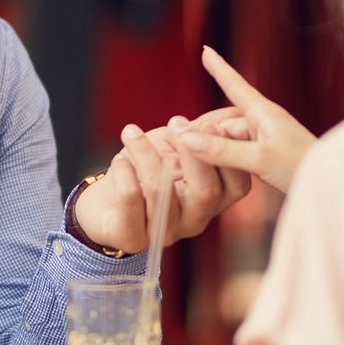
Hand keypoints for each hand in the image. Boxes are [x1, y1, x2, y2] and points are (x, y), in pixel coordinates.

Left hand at [71, 122, 252, 254]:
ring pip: (163, 193)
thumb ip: (203, 130)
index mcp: (213, 200)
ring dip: (147, 155)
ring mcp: (165, 233)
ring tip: (132, 132)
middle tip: (177, 122)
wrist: (105, 204)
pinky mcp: (132, 237)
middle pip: (207, 192)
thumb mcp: (176, 146)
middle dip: (192, 153)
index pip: (238, 186)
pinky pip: (131, 200)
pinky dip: (124, 173)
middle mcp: (195, 220)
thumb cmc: (147, 171)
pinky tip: (120, 161)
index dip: (230, 155)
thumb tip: (237, 107)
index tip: (214, 125)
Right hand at [175, 46, 315, 194]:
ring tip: (193, 162)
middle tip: (179, 144)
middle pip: (223, 120)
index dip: (218, 68)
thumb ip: (221, 150)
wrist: (334, 185)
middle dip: (203, 130)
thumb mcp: (258, 159)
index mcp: (264, 112)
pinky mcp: (268, 154)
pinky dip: (223, 158)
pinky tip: (214, 169)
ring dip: (212, 148)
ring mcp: (266, 138)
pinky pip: (237, 150)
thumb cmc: (302, 168)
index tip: (205, 50)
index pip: (235, 84)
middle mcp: (264, 121)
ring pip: (228, 138)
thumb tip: (186, 137)